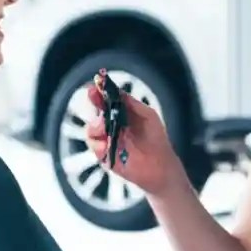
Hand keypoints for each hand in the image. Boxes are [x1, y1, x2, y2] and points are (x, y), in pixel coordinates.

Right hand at [84, 81, 184, 196]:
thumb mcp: (148, 115)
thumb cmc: (156, 139)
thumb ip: (132, 104)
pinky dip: (99, 143)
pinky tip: (108, 144)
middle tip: (94, 96)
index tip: (94, 86)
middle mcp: (112, 126)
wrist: (159, 165)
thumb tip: (118, 92)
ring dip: (97, 126)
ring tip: (106, 128)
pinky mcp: (104, 155)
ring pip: (91, 129)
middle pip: (95, 112)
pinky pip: (94, 145)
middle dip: (94, 102)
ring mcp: (107, 140)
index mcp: (123, 115)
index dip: (99, 93)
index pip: (107, 101)